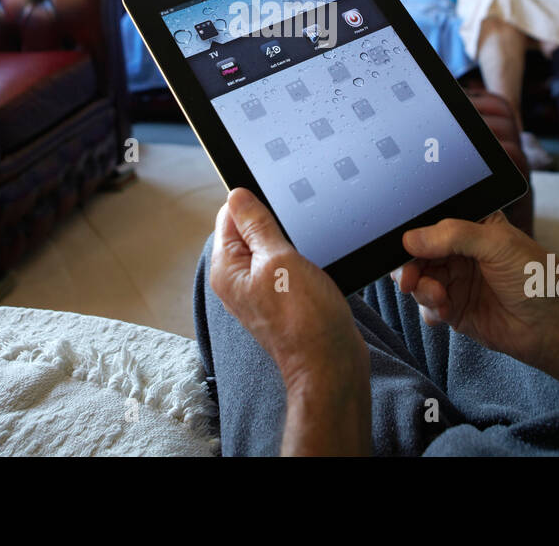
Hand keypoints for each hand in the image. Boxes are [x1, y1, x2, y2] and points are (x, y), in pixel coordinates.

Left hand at [210, 187, 367, 391]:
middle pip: (251, 230)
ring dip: (292, 241)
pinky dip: (301, 258)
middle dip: (275, 222)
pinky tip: (315, 263)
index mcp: (227, 268)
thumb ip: (256, 225)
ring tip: (308, 251)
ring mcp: (261, 290)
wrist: (330, 363)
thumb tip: (237, 195)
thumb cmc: (304, 318)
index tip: (279, 202)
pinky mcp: (283, 298)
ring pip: (273, 247)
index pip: (229, 216)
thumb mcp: (279, 259)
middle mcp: (239, 280)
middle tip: (298, 230)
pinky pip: (286, 265)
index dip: (254, 203)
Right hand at [394, 208, 558, 364]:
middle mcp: (460, 251)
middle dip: (410, 267)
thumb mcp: (498, 244)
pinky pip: (426, 307)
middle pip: (417, 254)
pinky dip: (429, 310)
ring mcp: (456, 280)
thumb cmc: (539, 278)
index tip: (402, 247)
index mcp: (471, 225)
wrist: (554, 326)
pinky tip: (445, 313)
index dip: (413, 234)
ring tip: (439, 298)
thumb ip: (454, 235)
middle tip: (411, 280)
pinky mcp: (454, 309)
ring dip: (421, 290)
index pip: (431, 223)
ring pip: (418, 280)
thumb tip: (411, 238)